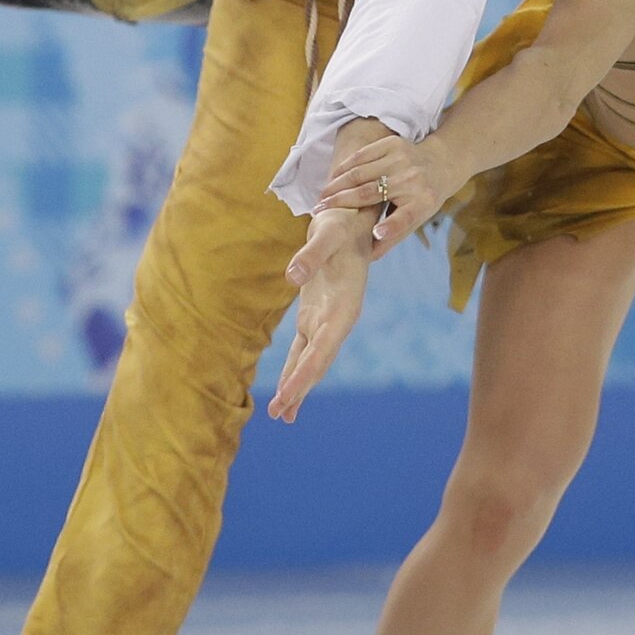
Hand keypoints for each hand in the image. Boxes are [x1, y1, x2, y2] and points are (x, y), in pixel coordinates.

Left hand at [267, 210, 371, 422]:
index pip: (323, 349)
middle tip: (280, 415)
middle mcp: (338, 320)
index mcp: (346, 307)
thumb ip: (311, 254)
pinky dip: (293, 370)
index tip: (288, 395)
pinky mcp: (314, 316)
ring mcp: (326, 320)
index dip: (305, 373)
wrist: (353, 218)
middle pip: (318, 362)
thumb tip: (290, 277)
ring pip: (310, 361)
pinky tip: (285, 391)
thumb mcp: (328, 233)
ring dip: (297, 386)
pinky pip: (302, 349)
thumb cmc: (342, 224)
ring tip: (282, 416)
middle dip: (300, 388)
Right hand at [314, 133, 466, 256]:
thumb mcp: (416, 220)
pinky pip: (362, 155)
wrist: (440, 163)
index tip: (376, 233)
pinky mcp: (394, 143)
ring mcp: (402, 159)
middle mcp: (413, 180)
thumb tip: (368, 257)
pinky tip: (333, 178)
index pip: (405, 217)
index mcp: (421, 203)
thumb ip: (393, 237)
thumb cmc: (423, 199)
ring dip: (337, 184)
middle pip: (370, 192)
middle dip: (341, 201)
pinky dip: (344, 167)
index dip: (391, 227)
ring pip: (360, 172)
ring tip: (322, 197)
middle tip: (319, 211)